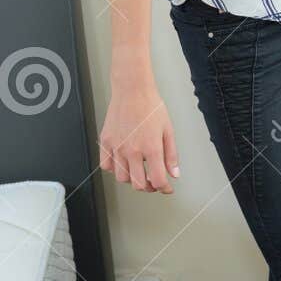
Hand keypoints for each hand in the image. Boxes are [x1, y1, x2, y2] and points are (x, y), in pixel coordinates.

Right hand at [99, 74, 178, 194]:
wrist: (132, 92)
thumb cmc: (151, 107)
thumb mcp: (169, 131)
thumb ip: (172, 155)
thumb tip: (175, 173)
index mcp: (151, 148)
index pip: (157, 180)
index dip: (164, 188)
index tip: (167, 187)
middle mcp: (132, 151)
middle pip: (138, 184)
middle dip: (149, 187)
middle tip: (154, 182)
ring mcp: (117, 147)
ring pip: (122, 178)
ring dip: (132, 179)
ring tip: (140, 171)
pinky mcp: (105, 143)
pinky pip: (106, 166)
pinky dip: (115, 169)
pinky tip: (124, 163)